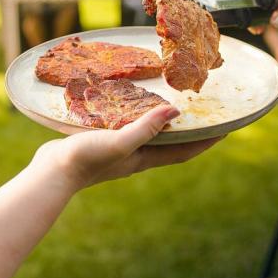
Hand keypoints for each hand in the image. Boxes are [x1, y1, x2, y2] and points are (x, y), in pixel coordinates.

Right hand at [33, 106, 220, 190]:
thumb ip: (145, 127)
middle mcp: (138, 156)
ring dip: (165, 123)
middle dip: (190, 130)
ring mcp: (122, 150)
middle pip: (173, 143)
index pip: (185, 150)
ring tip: (174, 103)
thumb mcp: (120, 141)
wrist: (51, 173)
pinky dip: (140, 118)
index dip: (207, 141)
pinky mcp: (106, 142)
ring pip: (152, 135)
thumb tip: (175, 112)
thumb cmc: (86, 159)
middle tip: (203, 110)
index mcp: (146, 158)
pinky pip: (131, 128)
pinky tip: (134, 105)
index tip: (226, 128)